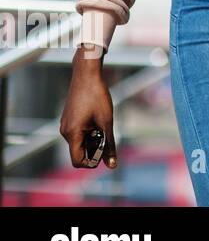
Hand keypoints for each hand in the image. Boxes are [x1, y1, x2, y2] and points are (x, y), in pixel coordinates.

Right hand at [60, 47, 117, 168]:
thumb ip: (109, 144)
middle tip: (107, 134)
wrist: (87, 75)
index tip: (105, 153)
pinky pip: (78, 133)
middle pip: (79, 152)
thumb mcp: (107, 122)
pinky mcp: (69, 119)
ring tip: (103, 124)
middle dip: (94, 148)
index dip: (92, 162)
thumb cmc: (97, 97)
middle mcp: (65, 132)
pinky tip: (98, 119)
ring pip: (79, 142)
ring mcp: (65, 125)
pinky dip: (89, 132)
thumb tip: (112, 164)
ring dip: (93, 139)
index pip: (77, 161)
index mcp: (72, 134)